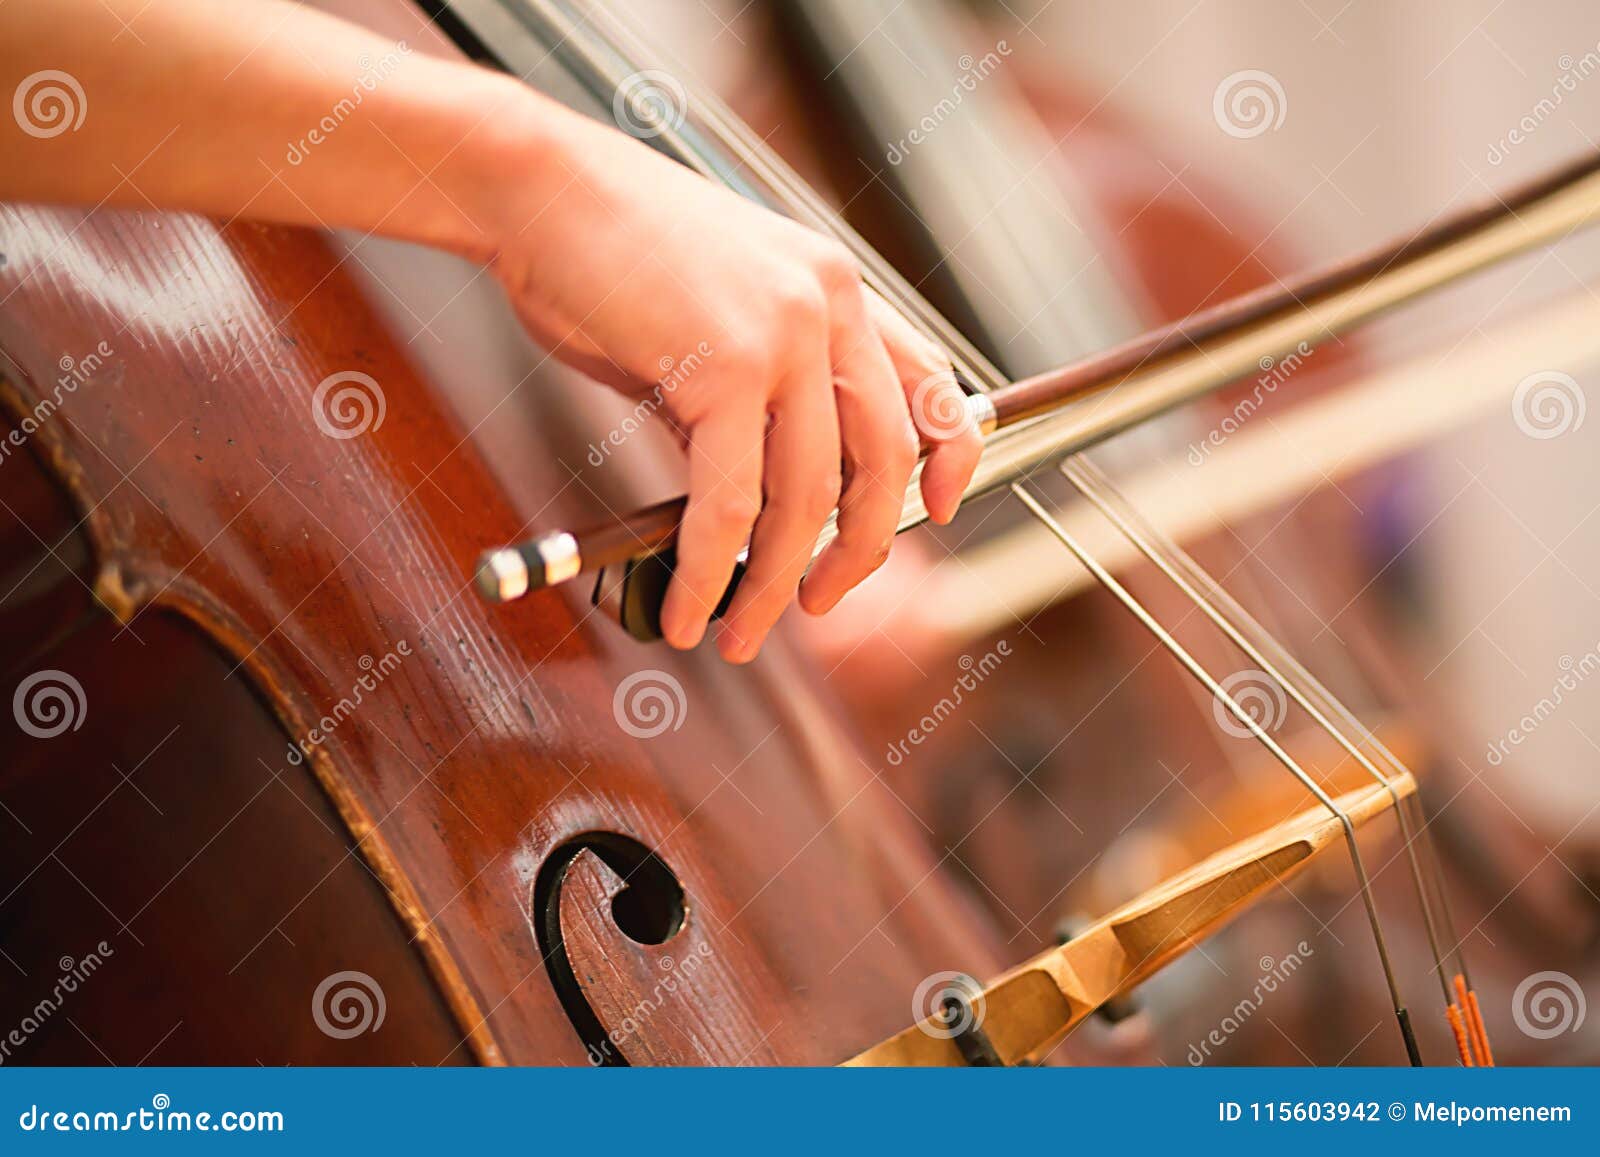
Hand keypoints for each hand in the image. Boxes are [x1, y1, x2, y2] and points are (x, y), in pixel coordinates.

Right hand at [489, 102, 981, 661]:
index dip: (948, 457)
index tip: (937, 510)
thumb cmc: (607, 253)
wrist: (536, 190)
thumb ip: (751, 396)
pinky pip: (728, 502)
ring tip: (741, 633)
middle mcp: (828, 304)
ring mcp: (783, 333)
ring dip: (771, 584)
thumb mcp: (713, 317)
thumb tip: (752, 502)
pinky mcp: (724, 365)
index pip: (930, 380)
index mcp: (835, 285)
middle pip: (880, 460)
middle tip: (816, 602)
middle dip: (855, 551)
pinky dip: (708, 571)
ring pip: (804, 497)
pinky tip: (690, 606)